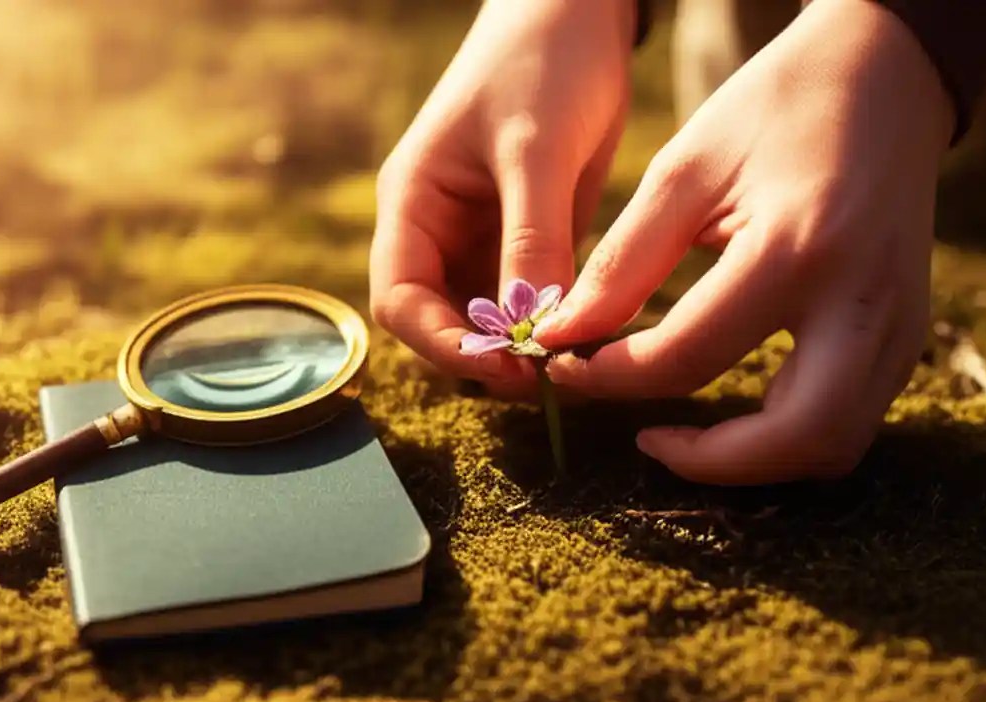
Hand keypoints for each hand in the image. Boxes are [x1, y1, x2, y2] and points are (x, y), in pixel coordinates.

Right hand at [369, 0, 634, 396]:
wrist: (581, 9)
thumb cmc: (541, 61)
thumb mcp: (534, 150)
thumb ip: (531, 237)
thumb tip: (531, 328)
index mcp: (413, 202)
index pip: (401, 299)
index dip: (443, 344)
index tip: (505, 367)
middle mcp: (439, 228)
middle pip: (440, 321)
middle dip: (482, 355)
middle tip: (545, 380)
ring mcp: (484, 235)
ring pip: (486, 318)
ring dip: (519, 347)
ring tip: (568, 366)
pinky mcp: (529, 235)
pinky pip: (528, 295)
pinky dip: (549, 321)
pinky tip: (584, 334)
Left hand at [535, 0, 954, 483]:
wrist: (884, 75)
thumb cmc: (774, 108)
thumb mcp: (684, 171)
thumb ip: (621, 264)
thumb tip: (561, 336)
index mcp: (795, 250)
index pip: (689, 356)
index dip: (614, 378)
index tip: (568, 367)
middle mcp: (864, 300)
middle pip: (796, 439)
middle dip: (709, 463)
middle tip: (645, 439)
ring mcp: (902, 323)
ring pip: (835, 446)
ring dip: (756, 461)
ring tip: (688, 431)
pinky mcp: (912, 332)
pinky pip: (855, 419)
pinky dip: (791, 435)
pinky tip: (739, 408)